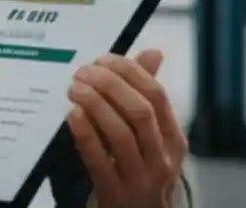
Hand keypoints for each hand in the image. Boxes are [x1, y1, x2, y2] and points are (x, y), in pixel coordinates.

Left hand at [67, 50, 187, 207]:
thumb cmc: (140, 171)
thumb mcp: (149, 137)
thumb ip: (145, 96)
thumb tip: (153, 52)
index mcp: (173, 139)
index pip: (157, 96)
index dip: (129, 72)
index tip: (103, 59)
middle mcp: (163, 158)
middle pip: (140, 111)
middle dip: (109, 85)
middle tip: (83, 72)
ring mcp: (141, 179)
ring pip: (121, 134)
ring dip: (95, 104)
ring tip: (74, 88)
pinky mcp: (115, 194)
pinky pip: (99, 160)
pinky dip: (85, 134)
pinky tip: (72, 115)